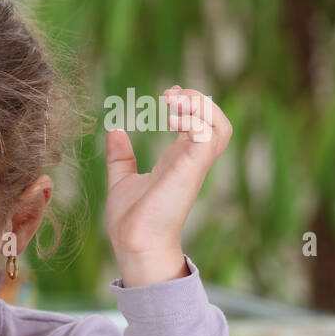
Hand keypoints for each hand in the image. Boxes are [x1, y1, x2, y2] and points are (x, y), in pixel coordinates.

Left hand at [104, 85, 232, 286]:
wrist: (134, 242)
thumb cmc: (131, 219)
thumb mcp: (122, 180)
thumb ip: (121, 157)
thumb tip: (114, 131)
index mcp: (179, 160)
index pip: (198, 124)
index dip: (188, 104)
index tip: (166, 94)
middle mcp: (191, 161)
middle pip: (216, 121)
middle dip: (197, 100)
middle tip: (169, 93)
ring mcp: (194, 165)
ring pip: (220, 126)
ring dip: (200, 106)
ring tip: (172, 99)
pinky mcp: (191, 170)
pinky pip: (207, 137)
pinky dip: (194, 120)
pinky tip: (170, 117)